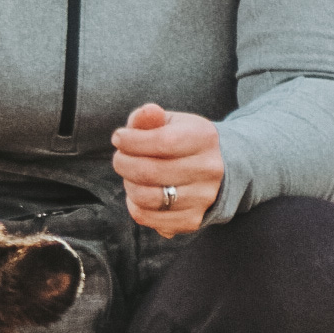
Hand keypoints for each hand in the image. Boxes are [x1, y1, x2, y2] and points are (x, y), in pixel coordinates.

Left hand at [111, 103, 223, 236]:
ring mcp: (203, 198)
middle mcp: (209, 170)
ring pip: (146, 198)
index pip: (162, 142)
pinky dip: (134, 205)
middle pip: (150, 172)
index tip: (119, 138)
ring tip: (131, 175)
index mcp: (204, 138)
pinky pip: (148, 217)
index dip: (131, 141)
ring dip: (129, 185)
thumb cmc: (181, 140)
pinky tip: (140, 192)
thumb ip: (150, 117)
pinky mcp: (192, 220)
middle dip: (123, 163)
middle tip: (120, 157)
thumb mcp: (168, 122)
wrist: (214, 168)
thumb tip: (148, 112)